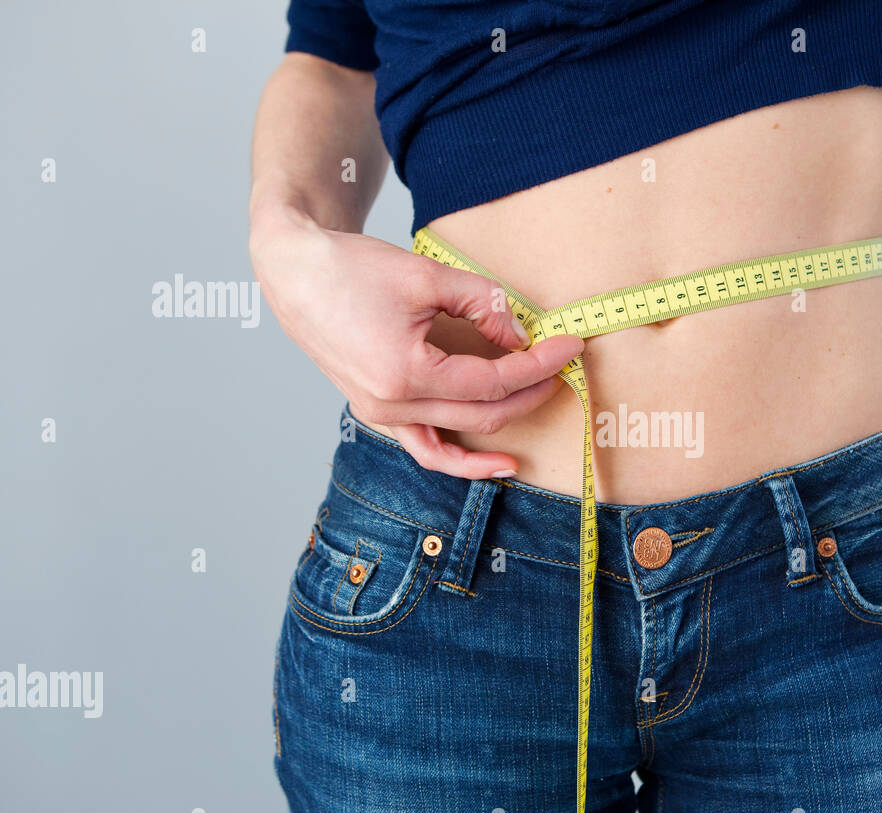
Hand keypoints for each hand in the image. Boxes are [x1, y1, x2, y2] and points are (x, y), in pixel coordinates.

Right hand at [250, 210, 582, 477]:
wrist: (296, 272)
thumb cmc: (352, 268)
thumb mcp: (428, 276)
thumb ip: (483, 304)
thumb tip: (522, 336)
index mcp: (405, 374)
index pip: (493, 381)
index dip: (539, 365)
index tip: (571, 345)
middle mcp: (390, 406)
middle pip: (484, 412)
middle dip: (532, 389)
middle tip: (564, 363)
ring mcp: (380, 415)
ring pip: (458, 438)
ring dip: (506, 422)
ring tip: (543, 399)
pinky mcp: (377, 412)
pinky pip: (426, 449)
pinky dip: (462, 459)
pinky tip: (498, 461)